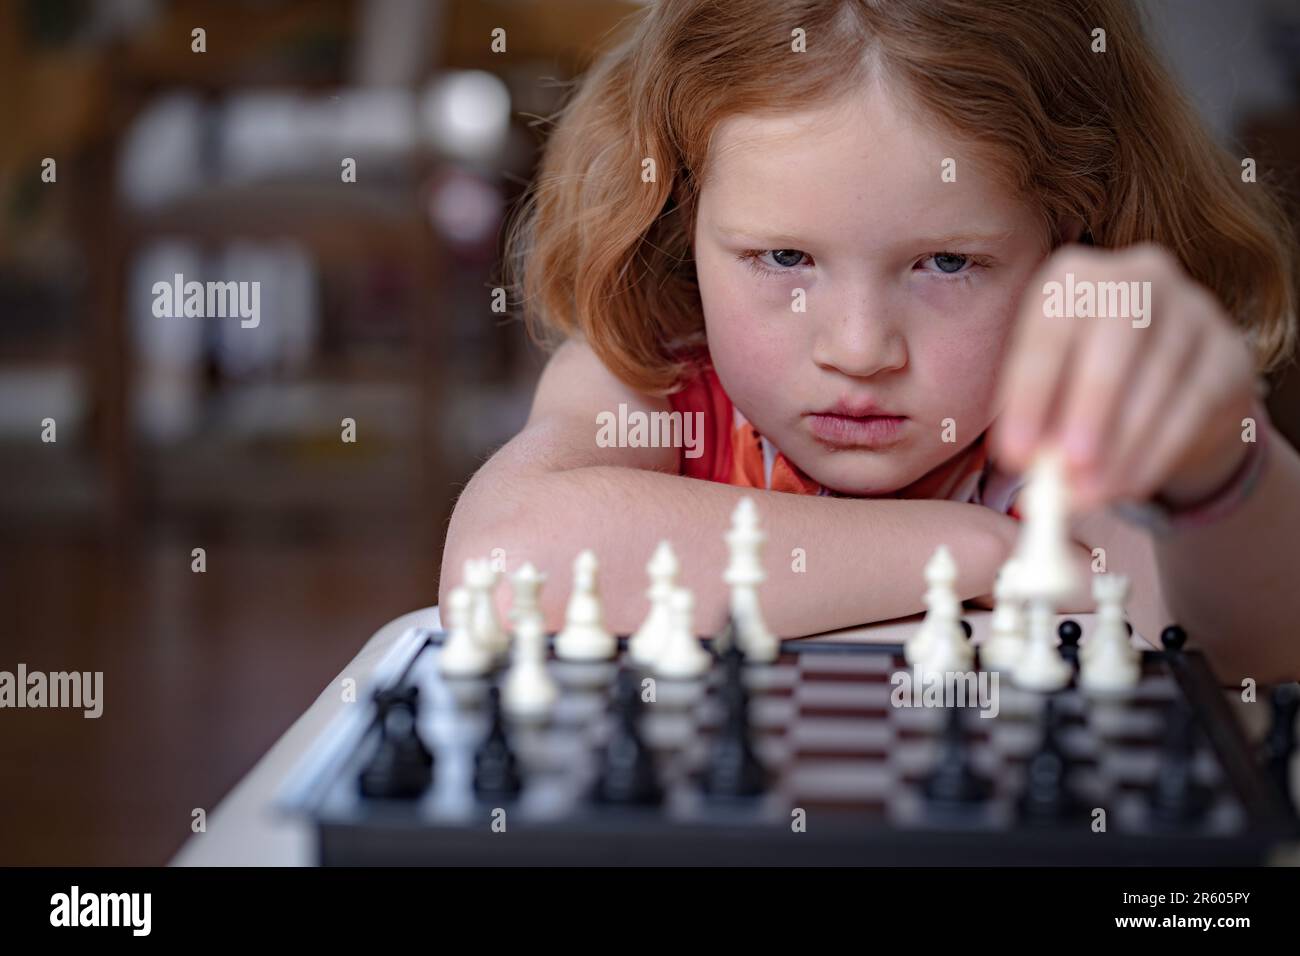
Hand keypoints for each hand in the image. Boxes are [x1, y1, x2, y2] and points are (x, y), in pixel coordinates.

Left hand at [992, 242, 1259, 511]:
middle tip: (1068, 469)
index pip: (1049, 332)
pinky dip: (1157, 451)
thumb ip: (1037, 420)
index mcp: (1076, 277)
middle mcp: (1138, 277)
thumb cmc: (1084, 383)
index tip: (1014, 453)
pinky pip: (1194, 404)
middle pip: (1117, 337)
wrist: (1169, 383)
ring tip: (1090, 492)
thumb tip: (1030, 464)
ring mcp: (1194, 309)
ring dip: (1122, 444)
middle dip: (1089, 409)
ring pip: (1160, 377)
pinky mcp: (1230, 352)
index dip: (1029, 395)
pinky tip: (1129, 485)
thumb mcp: (1049, 390)